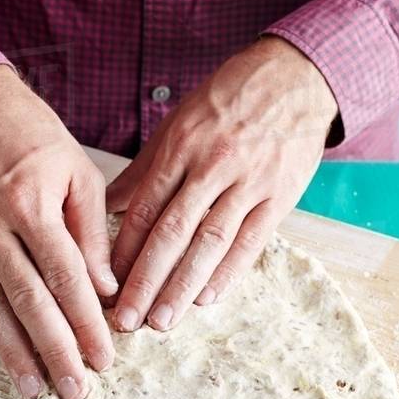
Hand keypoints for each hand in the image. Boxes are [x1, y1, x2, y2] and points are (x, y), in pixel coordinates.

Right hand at [0, 65, 116, 398]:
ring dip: (16, 353)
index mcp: (29, 200)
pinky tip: (8, 356)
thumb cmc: (30, 134)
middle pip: (28, 299)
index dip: (86, 321)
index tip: (106, 357)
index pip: (65, 275)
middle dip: (56, 350)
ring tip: (38, 391)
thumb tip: (106, 290)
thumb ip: (92, 232)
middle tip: (77, 391)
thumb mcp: (77, 170)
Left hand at [106, 37, 337, 330]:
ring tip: (161, 321)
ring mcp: (248, 181)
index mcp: (181, 146)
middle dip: (144, 280)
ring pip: (209, 242)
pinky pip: (251, 241)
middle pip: (171, 232)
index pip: (144, 208)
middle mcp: (212, 165)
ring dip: (182, 286)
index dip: (122, 250)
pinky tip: (206, 298)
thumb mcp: (179, 122)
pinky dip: (228, 272)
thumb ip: (145, 168)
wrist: (295, 77)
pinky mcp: (280, 195)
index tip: (103, 284)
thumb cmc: (229, 99)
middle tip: (124, 319)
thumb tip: (109, 206)